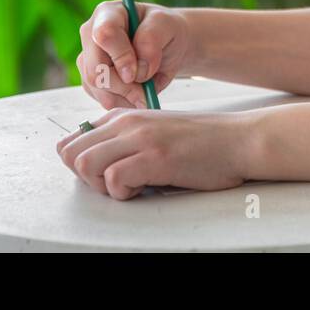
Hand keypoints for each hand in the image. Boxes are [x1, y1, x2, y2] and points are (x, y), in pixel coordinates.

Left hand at [55, 108, 247, 198]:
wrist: (238, 139)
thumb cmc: (200, 143)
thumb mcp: (154, 131)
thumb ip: (124, 140)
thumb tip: (91, 164)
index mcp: (123, 116)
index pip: (71, 141)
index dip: (81, 165)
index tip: (106, 174)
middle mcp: (127, 122)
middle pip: (70, 153)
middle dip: (85, 178)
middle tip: (115, 184)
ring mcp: (141, 138)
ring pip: (85, 164)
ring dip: (102, 185)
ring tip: (130, 186)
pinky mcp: (156, 157)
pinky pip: (114, 179)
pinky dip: (124, 193)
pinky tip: (146, 188)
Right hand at [77, 1, 195, 109]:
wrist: (166, 45)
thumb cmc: (165, 29)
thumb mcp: (166, 25)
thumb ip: (152, 40)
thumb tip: (139, 69)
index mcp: (107, 13)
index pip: (105, 35)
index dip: (121, 57)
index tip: (137, 72)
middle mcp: (91, 35)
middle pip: (95, 70)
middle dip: (124, 86)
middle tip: (146, 91)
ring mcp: (88, 59)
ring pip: (98, 89)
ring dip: (126, 97)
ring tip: (146, 91)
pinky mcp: (91, 80)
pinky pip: (103, 99)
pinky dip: (124, 103)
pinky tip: (138, 94)